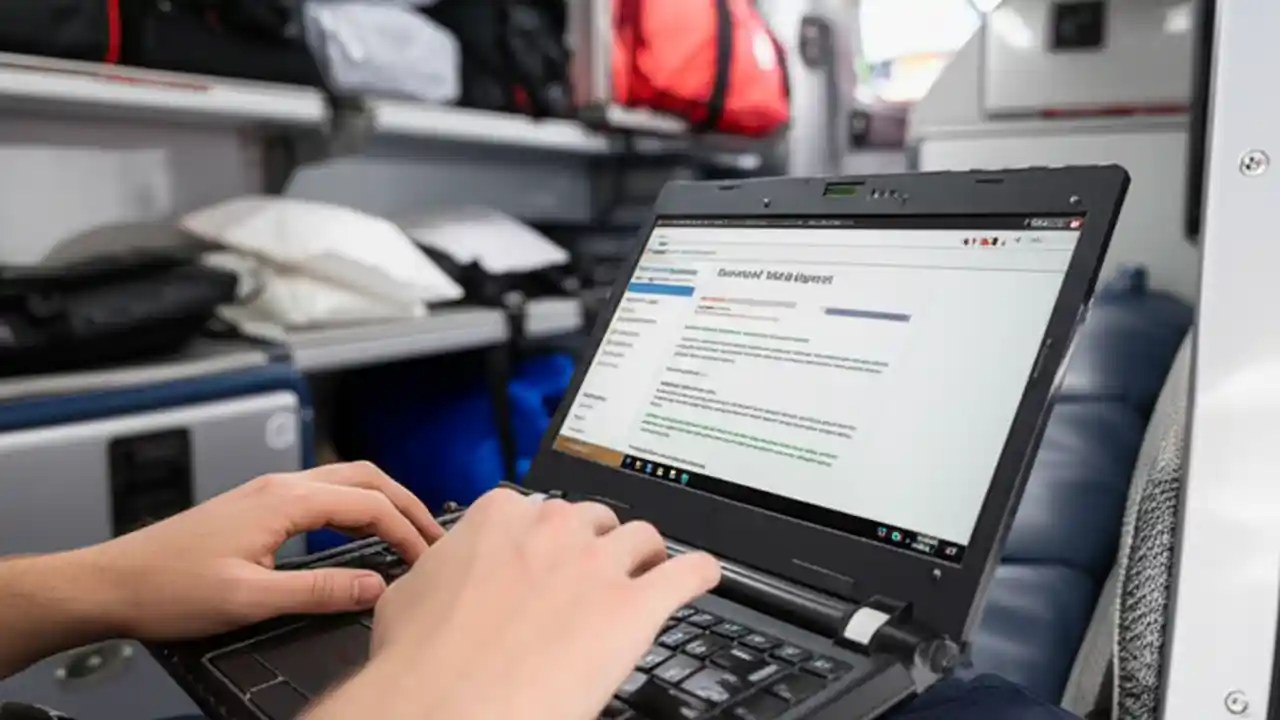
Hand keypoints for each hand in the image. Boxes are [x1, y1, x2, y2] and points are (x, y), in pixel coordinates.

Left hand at [0, 462, 440, 677]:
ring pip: (344, 482)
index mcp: (284, 500)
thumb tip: (375, 586)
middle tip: (436, 538)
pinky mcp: (256, 507)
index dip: (407, 532)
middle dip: (407, 505)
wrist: (110, 583)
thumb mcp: (250, 599)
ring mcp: (266, 493)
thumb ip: (319, 590)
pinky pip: (323, 494)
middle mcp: (279, 486)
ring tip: (408, 532)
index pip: (369, 504)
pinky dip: (355, 507)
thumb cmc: (167, 588)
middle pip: (365, 479)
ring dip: (382, 502)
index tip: (428, 561)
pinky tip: (359, 532)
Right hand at [308, 488, 720, 719]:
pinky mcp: (634, 607)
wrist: (446, 707)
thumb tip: (443, 577)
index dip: (547, 540)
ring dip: (645, 557)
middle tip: (592, 577)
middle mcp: (554, 530)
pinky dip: (698, 573)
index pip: (540, 510)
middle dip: (597, 545)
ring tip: (646, 575)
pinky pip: (686, 574)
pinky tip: (702, 577)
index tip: (549, 555)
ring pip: (643, 539)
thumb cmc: (421, 664)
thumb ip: (443, 570)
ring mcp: (598, 565)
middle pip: (596, 520)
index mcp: (501, 518)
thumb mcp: (411, 594)